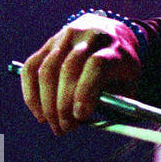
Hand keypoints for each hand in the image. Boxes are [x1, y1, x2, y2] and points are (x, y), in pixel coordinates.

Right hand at [21, 13, 141, 134]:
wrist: (108, 33)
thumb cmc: (119, 65)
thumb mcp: (129, 82)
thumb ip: (114, 101)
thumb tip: (85, 118)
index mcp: (113, 47)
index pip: (96, 64)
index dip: (85, 91)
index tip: (80, 116)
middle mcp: (88, 37)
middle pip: (68, 69)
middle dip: (63, 104)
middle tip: (64, 128)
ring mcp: (65, 38)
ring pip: (47, 70)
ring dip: (46, 103)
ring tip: (53, 124)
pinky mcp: (48, 43)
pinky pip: (31, 68)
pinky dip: (31, 93)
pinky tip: (39, 112)